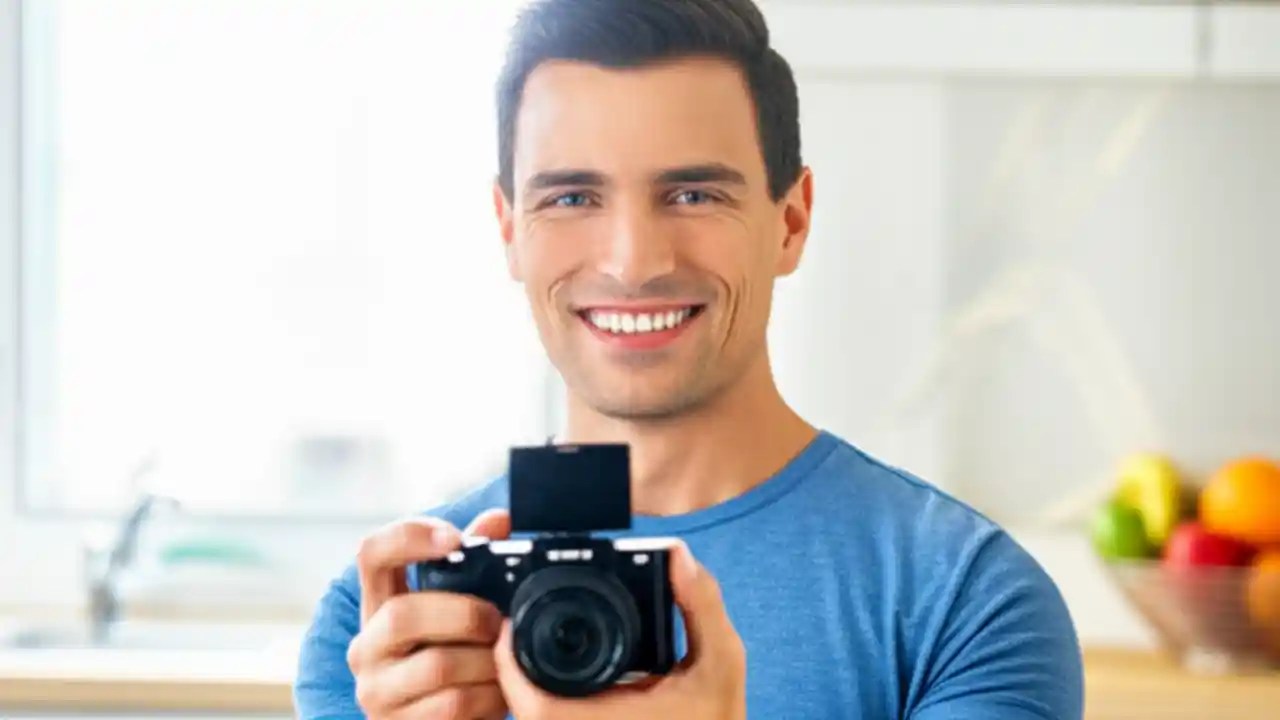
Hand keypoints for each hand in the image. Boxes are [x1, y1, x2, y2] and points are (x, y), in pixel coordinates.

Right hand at [346, 508, 512, 719]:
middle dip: (464, 614)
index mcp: (380, 604)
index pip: (371, 554)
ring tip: (507, 662)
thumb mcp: (459, 610)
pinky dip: (489, 697)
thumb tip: (498, 520)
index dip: (409, 538)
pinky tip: (500, 694)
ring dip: (486, 661)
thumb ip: (474, 565)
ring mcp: (375, 691)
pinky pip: (451, 706)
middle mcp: (366, 646)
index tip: (453, 539)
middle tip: (496, 620)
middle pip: (403, 614)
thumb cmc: (454, 656)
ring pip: (436, 665)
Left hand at [494, 541, 746, 719]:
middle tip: (515, 628)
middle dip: (512, 670)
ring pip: (537, 719)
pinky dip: (549, 700)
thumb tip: (676, 555)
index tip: (511, 625)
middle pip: (524, 712)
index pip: (533, 706)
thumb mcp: (722, 660)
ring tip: (529, 645)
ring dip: (528, 687)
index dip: (509, 667)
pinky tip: (564, 675)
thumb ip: (700, 604)